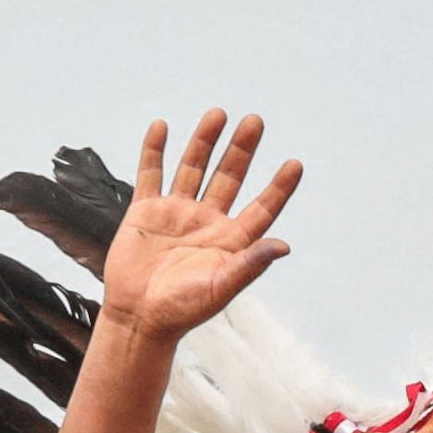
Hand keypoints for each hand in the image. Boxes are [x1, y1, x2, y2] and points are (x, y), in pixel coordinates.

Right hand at [99, 113, 300, 344]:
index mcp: (231, 240)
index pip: (262, 206)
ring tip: (218, 114)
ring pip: (193, 168)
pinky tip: (161, 127)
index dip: (279, 187)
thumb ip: (249, 265)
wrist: (137, 318)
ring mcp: (176, 213)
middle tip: (255, 121)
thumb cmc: (182, 310)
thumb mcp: (221, 287)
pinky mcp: (145, 211)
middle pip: (229, 177)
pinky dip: (154, 150)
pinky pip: (151, 174)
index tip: (295, 163)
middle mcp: (207, 221)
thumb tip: (283, 246)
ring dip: (204, 141)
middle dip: (242, 149)